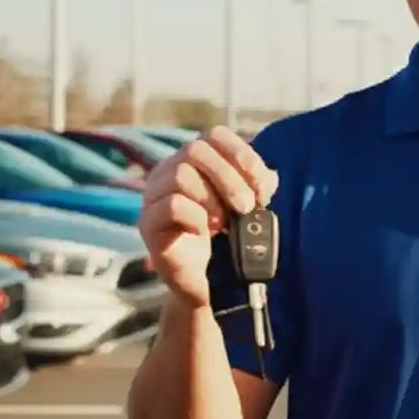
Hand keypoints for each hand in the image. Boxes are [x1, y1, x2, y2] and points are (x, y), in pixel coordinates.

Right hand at [137, 126, 278, 308]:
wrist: (210, 283)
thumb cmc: (229, 238)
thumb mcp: (249, 206)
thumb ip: (258, 185)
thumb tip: (270, 177)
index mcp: (194, 161)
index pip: (214, 135)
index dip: (242, 155)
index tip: (263, 188)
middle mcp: (169, 171)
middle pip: (196, 150)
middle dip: (229, 178)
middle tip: (247, 207)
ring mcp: (154, 196)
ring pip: (180, 174)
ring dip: (212, 198)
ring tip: (225, 223)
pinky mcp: (148, 224)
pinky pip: (170, 205)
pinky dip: (196, 216)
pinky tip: (206, 231)